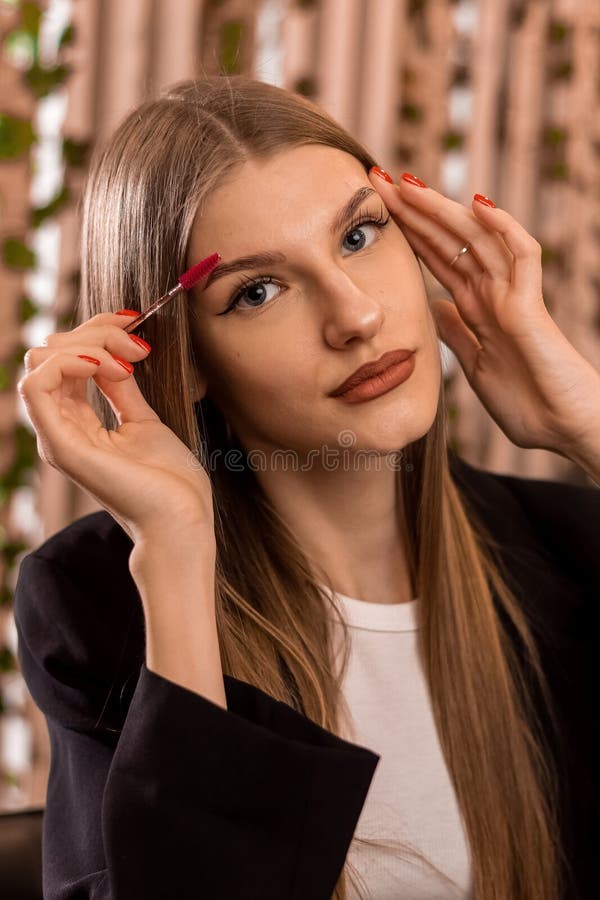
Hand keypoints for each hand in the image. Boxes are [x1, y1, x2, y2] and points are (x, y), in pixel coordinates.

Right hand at [17, 312, 214, 548]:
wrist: (181, 519)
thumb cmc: (169, 481)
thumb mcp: (143, 421)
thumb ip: (120, 389)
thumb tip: (111, 356)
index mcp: (76, 425)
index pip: (65, 360)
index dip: (96, 332)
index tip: (136, 331)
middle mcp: (58, 430)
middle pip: (49, 354)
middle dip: (95, 333)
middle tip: (138, 348)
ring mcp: (55, 438)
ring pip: (41, 362)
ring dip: (87, 344)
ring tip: (128, 360)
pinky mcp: (60, 446)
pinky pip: (37, 386)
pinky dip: (71, 362)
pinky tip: (107, 367)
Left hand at [368, 167, 599, 456]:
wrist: (563, 431)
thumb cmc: (526, 404)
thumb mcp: (475, 365)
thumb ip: (457, 334)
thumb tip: (434, 306)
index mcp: (477, 309)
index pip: (438, 259)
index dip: (410, 233)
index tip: (377, 211)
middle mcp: (494, 295)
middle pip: (451, 241)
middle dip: (415, 211)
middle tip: (379, 180)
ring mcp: (514, 297)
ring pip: (479, 239)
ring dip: (444, 210)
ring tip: (409, 184)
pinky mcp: (533, 307)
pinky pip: (523, 256)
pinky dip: (504, 227)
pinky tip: (478, 203)